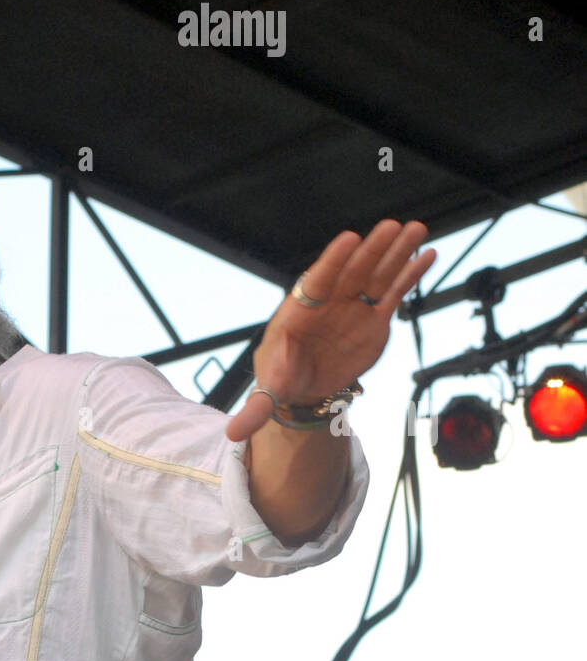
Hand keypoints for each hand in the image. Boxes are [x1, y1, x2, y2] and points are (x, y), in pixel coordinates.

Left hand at [226, 220, 436, 441]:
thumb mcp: (268, 393)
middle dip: (372, 250)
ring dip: (398, 253)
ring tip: (417, 229)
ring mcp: (353, 308)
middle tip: (392, 226)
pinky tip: (428, 255)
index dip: (332, 262)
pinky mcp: (374, 320)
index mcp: (299, 313)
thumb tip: (233, 434)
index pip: (316, 283)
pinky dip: (410, 274)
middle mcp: (329, 304)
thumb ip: (256, 409)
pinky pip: (393, 293)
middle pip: (351, 272)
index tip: (349, 238)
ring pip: (377, 276)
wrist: (305, 387)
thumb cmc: (282, 379)